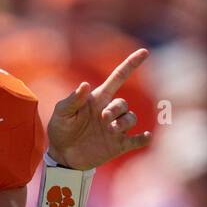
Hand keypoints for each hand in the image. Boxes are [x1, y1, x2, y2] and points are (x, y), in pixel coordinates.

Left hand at [47, 48, 152, 169]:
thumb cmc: (61, 129)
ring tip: (111, 129)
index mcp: (98, 99)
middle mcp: (109, 111)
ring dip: (124, 123)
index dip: (131, 64)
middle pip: (123, 103)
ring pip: (131, 119)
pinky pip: (137, 140)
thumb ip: (73, 99)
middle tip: (103, 118)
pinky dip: (143, 138)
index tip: (144, 52)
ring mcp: (115, 128)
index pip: (118, 77)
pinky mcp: (118, 145)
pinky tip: (145, 136)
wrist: (62, 155)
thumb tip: (85, 84)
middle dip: (116, 109)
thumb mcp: (61, 113)